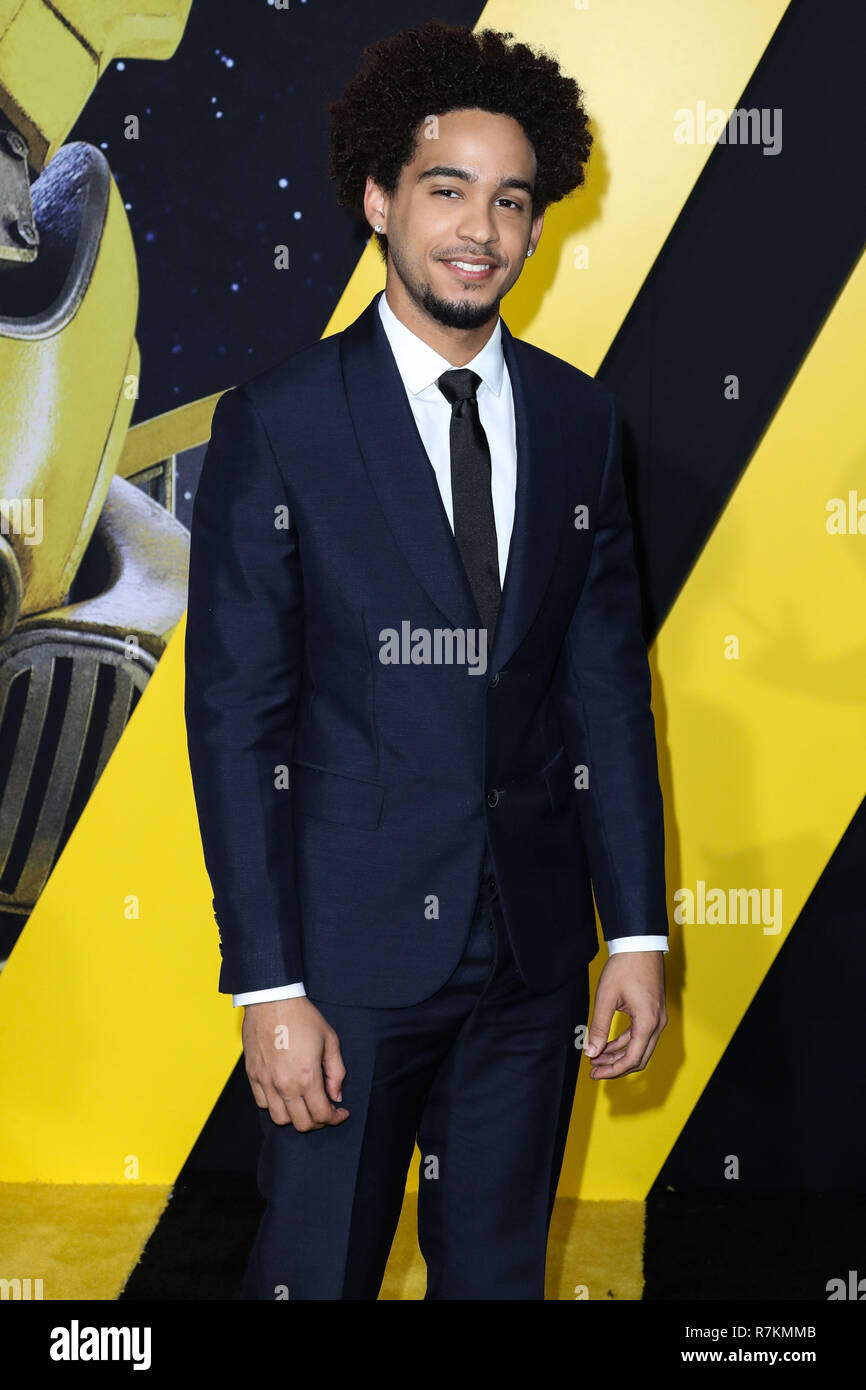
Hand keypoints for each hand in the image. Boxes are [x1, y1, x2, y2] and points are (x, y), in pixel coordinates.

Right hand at [241, 995, 349, 1128]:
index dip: (335, 1118)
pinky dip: (276, 1106)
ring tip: (304, 1105)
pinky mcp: (253, 1076)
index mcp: (307, 1077)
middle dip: (318, 1122)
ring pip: (280, 1119)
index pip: (321, 1115)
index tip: (340, 1113)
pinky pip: (263, 1104)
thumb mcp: (330, 1040)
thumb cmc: (303, 1017)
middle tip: (325, 1110)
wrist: (272, 1000)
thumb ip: (336, 1072)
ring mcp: (266, 1082)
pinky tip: (285, 1095)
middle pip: (302, 1124)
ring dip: (295, 1117)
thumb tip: (335, 1096)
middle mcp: (285, 1085)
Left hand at [584, 951, 666, 1078]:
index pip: (632, 1059)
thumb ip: (598, 1027)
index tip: (594, 1073)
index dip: (613, 1070)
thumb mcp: (606, 997)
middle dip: (615, 1067)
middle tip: (594, 1070)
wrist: (640, 944)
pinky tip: (607, 1044)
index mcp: (647, 1022)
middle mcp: (657, 1023)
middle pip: (639, 1058)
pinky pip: (640, 1035)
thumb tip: (590, 1052)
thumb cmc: (624, 966)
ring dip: (619, 1055)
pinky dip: (624, 1043)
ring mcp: (657, 1018)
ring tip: (596, 1058)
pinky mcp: (653, 1012)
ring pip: (640, 1048)